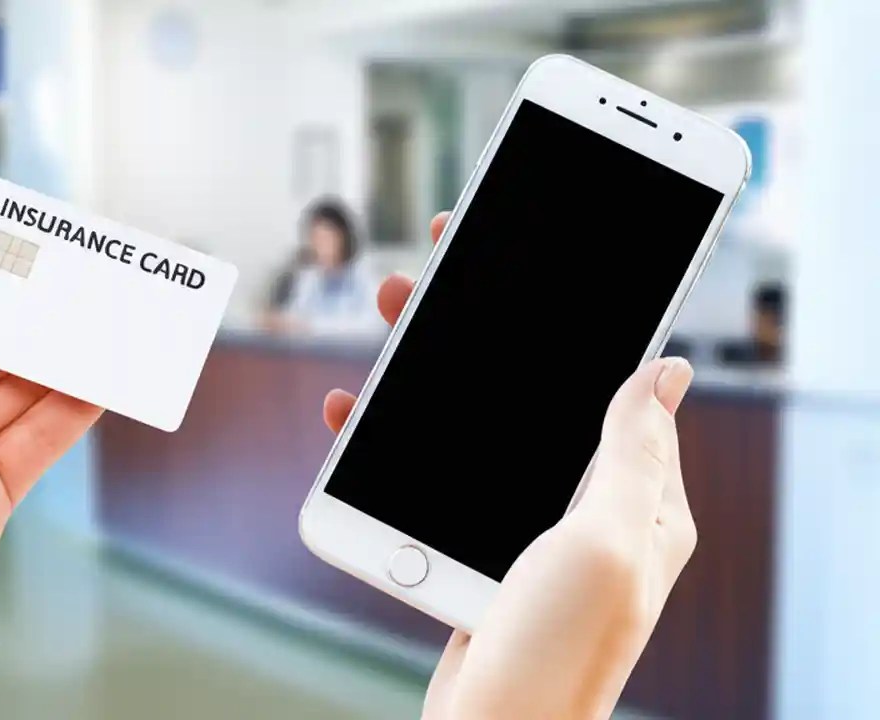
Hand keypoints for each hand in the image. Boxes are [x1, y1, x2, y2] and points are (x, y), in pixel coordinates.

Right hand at [323, 215, 696, 719]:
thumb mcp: (608, 540)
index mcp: (639, 500)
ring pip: (477, 424)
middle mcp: (588, 509)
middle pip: (535, 392)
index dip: (586, 317)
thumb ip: (630, 450)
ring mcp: (529, 530)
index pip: (619, 386)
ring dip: (430, 369)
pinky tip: (356, 413)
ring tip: (393, 317)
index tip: (539, 252)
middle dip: (486, 325)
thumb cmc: (560, 649)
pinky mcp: (477, 551)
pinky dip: (396, 438)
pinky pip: (436, 474)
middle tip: (440, 268)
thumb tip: (666, 369)